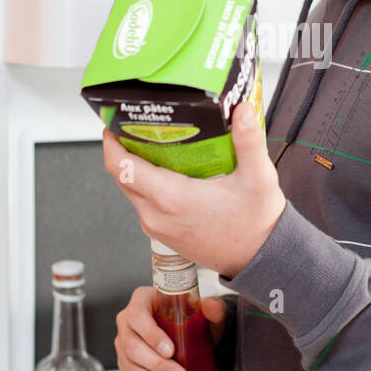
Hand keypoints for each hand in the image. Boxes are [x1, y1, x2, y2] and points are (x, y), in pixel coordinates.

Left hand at [102, 100, 285, 276]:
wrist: (259, 260)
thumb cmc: (256, 225)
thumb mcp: (258, 178)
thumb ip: (249, 141)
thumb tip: (243, 110)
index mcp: (172, 198)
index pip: (121, 167)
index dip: (111, 142)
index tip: (114, 122)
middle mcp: (157, 215)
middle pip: (122, 175)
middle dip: (125, 148)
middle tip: (139, 125)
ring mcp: (157, 227)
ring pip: (132, 190)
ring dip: (136, 167)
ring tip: (155, 144)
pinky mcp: (162, 233)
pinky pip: (143, 203)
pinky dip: (147, 184)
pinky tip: (168, 170)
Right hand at [115, 284, 228, 370]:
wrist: (190, 335)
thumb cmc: (192, 318)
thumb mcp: (205, 311)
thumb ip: (212, 307)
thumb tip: (212, 308)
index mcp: (141, 302)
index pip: (138, 317)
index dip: (151, 335)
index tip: (171, 351)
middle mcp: (127, 325)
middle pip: (134, 348)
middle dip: (159, 368)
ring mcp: (124, 349)